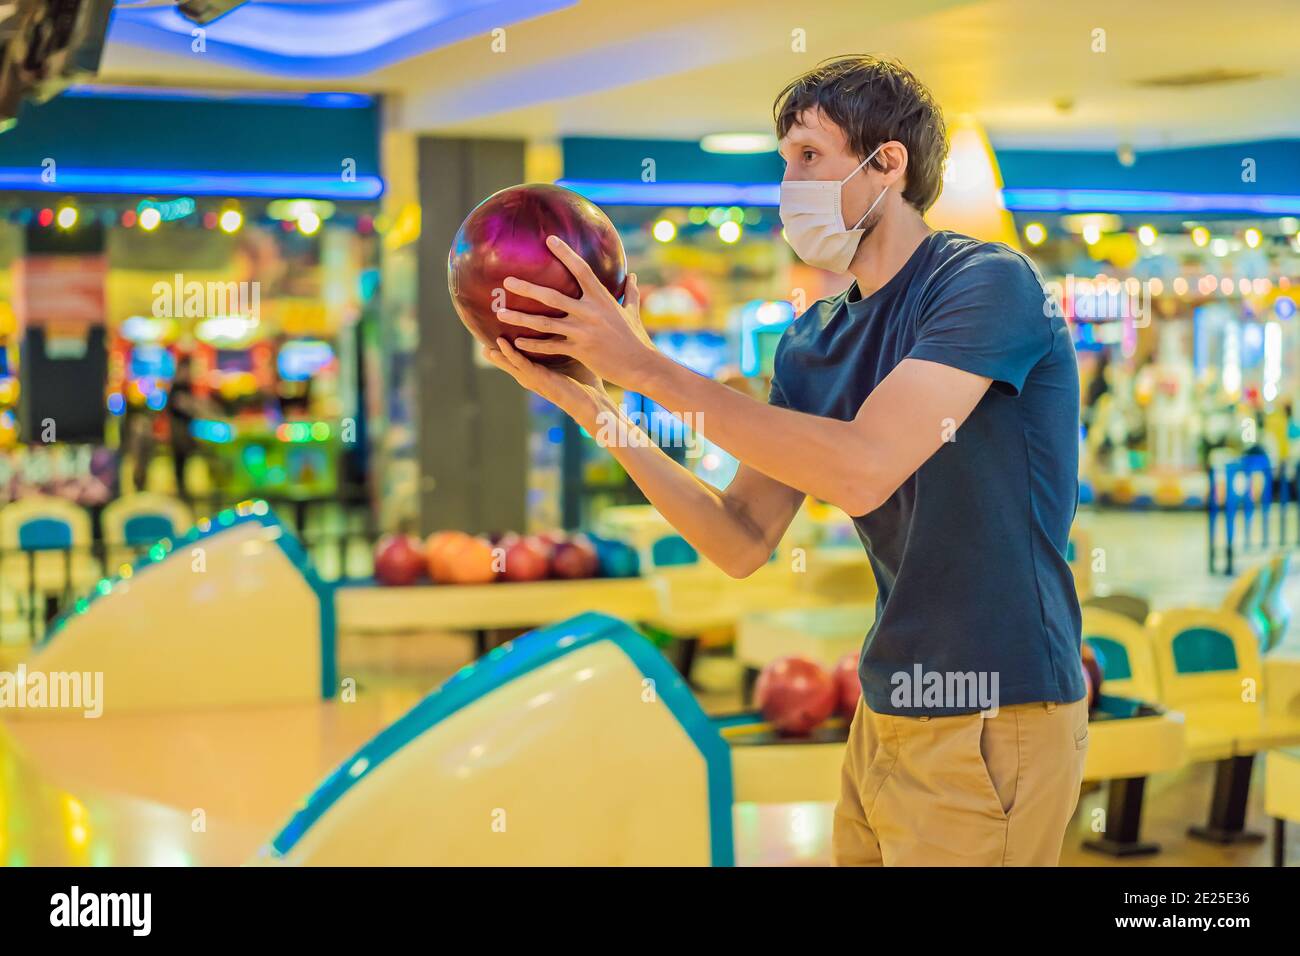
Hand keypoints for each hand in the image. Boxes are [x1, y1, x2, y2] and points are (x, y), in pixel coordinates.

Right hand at [481, 337, 611, 430]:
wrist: (595, 402)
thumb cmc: (587, 381)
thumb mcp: (574, 357)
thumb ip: (569, 343)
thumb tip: (574, 321)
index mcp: (538, 372)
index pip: (518, 357)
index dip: (507, 347)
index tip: (494, 334)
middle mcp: (532, 375)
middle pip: (509, 361)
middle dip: (496, 351)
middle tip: (479, 338)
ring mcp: (534, 378)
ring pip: (510, 362)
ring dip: (497, 352)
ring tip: (482, 343)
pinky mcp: (539, 379)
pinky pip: (521, 364)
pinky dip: (510, 353)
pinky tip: (501, 342)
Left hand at [496, 236, 658, 388]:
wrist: (643, 366)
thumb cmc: (637, 339)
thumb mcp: (633, 313)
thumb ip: (630, 293)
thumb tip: (633, 275)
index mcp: (602, 298)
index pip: (581, 269)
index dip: (565, 253)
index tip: (549, 239)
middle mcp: (590, 311)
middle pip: (552, 295)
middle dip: (527, 288)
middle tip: (506, 281)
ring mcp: (583, 331)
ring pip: (544, 322)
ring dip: (520, 318)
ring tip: (500, 313)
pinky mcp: (579, 350)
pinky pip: (551, 346)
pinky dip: (533, 345)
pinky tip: (516, 342)